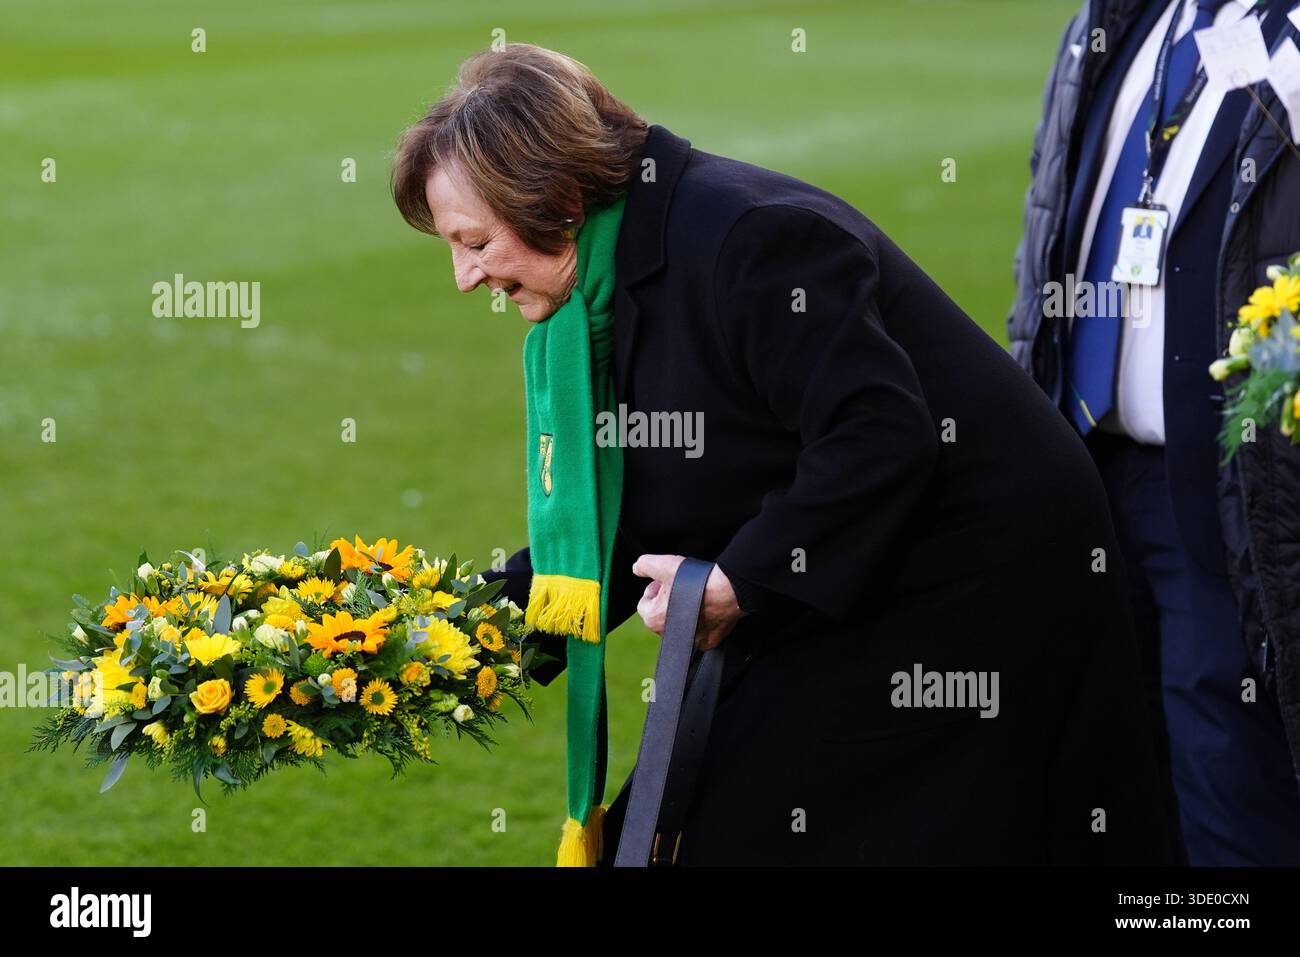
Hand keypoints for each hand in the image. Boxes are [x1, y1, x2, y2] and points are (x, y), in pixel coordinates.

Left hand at [631, 554, 745, 650]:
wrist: (729, 591)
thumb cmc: (697, 580)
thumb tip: (637, 568)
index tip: (665, 582)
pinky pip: (699, 631)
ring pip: (680, 624)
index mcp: (653, 619)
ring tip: (693, 595)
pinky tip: (706, 606)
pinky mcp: (708, 641)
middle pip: (661, 615)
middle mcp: (669, 635)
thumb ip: (644, 565)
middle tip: (679, 587)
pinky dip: (700, 621)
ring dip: (683, 611)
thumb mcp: (663, 565)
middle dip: (667, 601)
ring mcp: (690, 640)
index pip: (644, 604)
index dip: (654, 589)